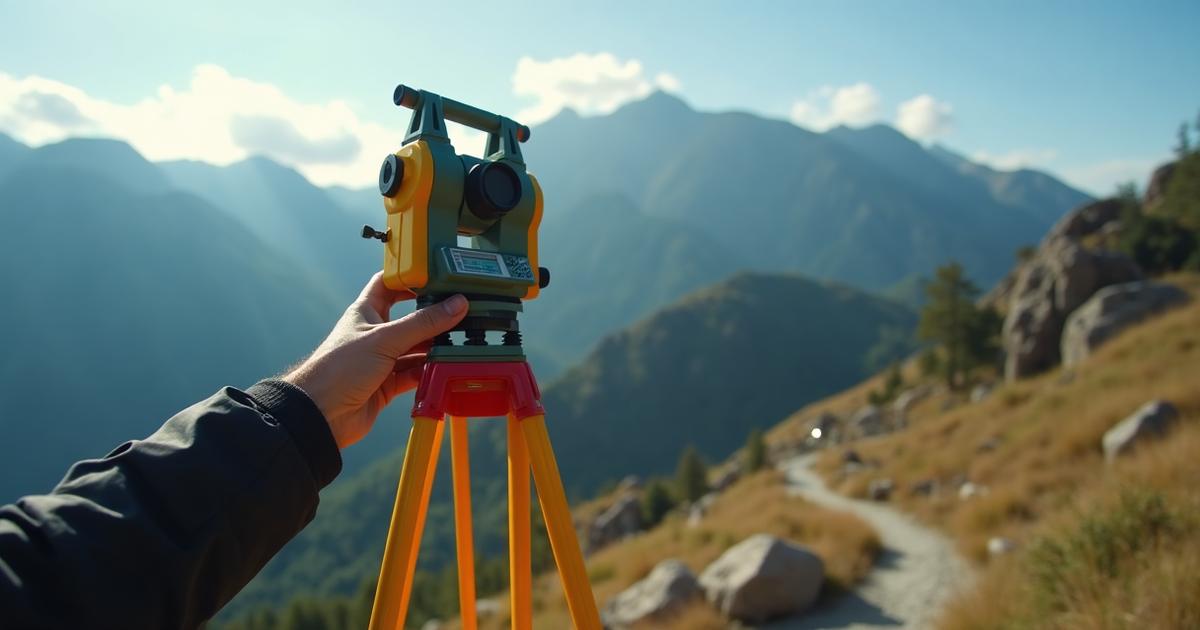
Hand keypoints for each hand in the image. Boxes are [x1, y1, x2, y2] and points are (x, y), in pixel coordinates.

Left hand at [284, 273, 467, 448]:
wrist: (321, 414)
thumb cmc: (340, 367)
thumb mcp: (385, 339)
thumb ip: (422, 323)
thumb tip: (456, 304)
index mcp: (366, 312)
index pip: (388, 284)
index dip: (410, 277)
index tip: (437, 275)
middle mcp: (375, 333)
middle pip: (410, 318)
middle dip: (433, 316)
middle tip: (461, 311)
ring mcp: (382, 359)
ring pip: (416, 348)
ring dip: (435, 346)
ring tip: (460, 341)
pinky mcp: (388, 383)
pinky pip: (415, 373)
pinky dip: (430, 371)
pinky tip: (446, 367)